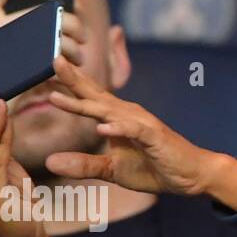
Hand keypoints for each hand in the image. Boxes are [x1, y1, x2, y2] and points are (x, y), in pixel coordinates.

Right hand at [0, 0, 88, 185]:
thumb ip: (14, 39)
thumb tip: (50, 27)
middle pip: (37, 12)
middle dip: (67, 20)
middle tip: (81, 34)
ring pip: (45, 37)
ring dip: (68, 44)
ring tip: (79, 55)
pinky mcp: (6, 74)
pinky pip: (42, 65)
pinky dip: (59, 66)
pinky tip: (68, 71)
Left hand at [44, 57, 236, 207]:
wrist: (192, 176)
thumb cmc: (155, 168)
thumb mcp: (113, 170)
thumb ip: (84, 165)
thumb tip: (49, 163)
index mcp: (116, 118)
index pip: (88, 98)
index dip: (68, 84)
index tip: (44, 69)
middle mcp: (127, 114)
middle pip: (95, 94)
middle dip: (71, 79)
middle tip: (50, 60)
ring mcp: (142, 124)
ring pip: (108, 111)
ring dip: (83, 103)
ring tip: (57, 96)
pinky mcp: (155, 137)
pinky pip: (134, 131)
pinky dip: (117, 129)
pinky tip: (101, 129)